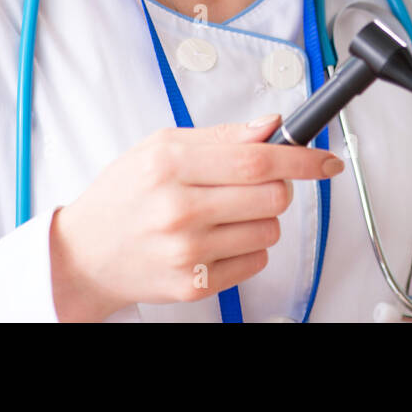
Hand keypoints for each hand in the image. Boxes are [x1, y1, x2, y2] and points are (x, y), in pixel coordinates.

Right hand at [49, 114, 342, 320]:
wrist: (85, 253)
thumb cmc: (124, 195)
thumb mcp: (161, 147)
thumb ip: (221, 135)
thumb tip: (272, 126)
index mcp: (171, 165)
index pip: (258, 159)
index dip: (302, 158)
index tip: (326, 161)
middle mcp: (179, 210)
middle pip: (273, 196)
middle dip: (278, 186)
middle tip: (254, 183)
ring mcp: (188, 252)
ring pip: (270, 230)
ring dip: (261, 218)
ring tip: (225, 212)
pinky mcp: (195, 285)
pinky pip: (256, 261)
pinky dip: (247, 246)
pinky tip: (216, 238)